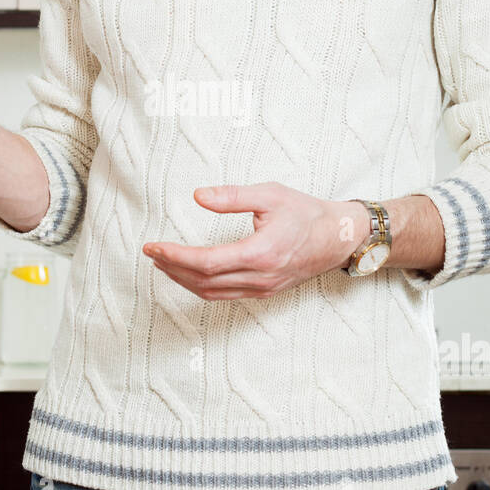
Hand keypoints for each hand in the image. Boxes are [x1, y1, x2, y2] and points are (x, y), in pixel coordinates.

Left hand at [142, 182, 370, 299]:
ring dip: (183, 280)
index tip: (153, 246)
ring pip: (211, 293)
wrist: (338, 237)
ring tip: (163, 263)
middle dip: (172, 267)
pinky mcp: (264, 292)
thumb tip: (198, 196)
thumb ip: (232, 196)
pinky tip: (189, 274)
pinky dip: (201, 286)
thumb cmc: (305, 213)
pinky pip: (224, 295)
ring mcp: (262, 288)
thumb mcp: (270, 194)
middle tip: (151, 253)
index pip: (206, 262)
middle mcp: (260, 277)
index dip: (175, 256)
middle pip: (203, 281)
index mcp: (260, 253)